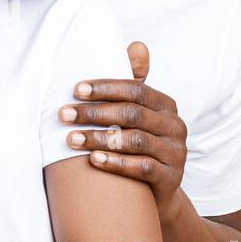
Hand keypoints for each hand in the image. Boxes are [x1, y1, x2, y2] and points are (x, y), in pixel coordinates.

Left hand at [60, 41, 187, 210]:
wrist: (155, 196)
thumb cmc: (137, 147)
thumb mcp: (136, 116)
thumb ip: (133, 84)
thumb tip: (138, 45)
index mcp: (166, 106)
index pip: (136, 89)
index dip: (105, 88)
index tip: (75, 90)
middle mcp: (175, 126)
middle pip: (132, 113)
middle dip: (94, 112)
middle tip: (64, 114)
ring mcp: (176, 153)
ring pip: (135, 140)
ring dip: (99, 138)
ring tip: (70, 139)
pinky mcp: (172, 178)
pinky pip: (142, 168)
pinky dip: (115, 162)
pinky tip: (92, 160)